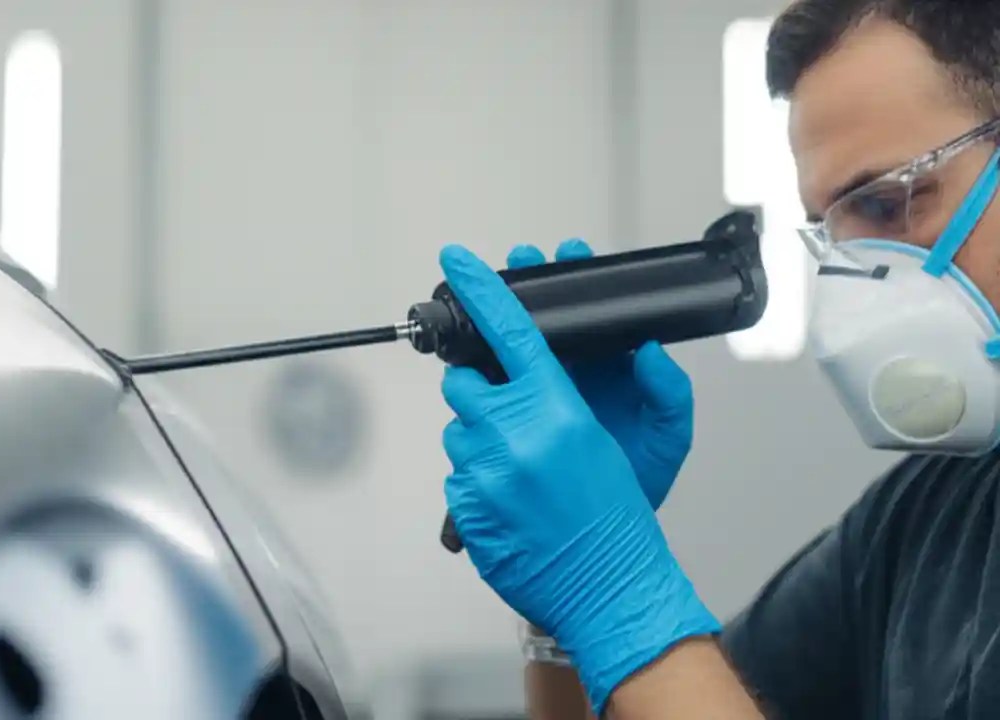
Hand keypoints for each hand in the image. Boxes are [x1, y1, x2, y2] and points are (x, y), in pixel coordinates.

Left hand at [438, 244, 718, 713]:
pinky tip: (514, 497)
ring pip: (461, 428)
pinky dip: (480, 476)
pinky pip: (458, 472)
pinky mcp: (464, 505)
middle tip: (516, 411)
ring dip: (484, 436)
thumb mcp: (655, 443)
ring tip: (524, 467)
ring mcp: (482, 472)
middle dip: (485, 387)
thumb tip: (640, 352)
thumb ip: (653, 389)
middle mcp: (512, 434)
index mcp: (556, 408)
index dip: (480, 288)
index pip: (508, 331)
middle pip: (466, 380)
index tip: (456, 260)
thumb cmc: (621, 516)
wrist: (605, 587)